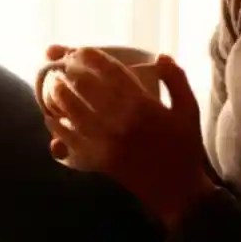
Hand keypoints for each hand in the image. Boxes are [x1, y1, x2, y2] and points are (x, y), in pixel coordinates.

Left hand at [35, 46, 215, 225]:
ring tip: (53, 84)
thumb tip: (161, 56)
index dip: (90, 57)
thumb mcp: (189, 110)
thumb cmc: (184, 147)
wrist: (177, 191)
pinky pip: (69, 139)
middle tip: (63, 64)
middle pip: (85, 88)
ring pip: (72, 111)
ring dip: (58, 95)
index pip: (110, 72)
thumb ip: (175, 80)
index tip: (80, 50)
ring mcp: (106, 141)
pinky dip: (56, 126)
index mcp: (143, 106)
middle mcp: (120, 121)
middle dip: (69, 71)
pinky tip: (51, 117)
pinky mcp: (97, 160)